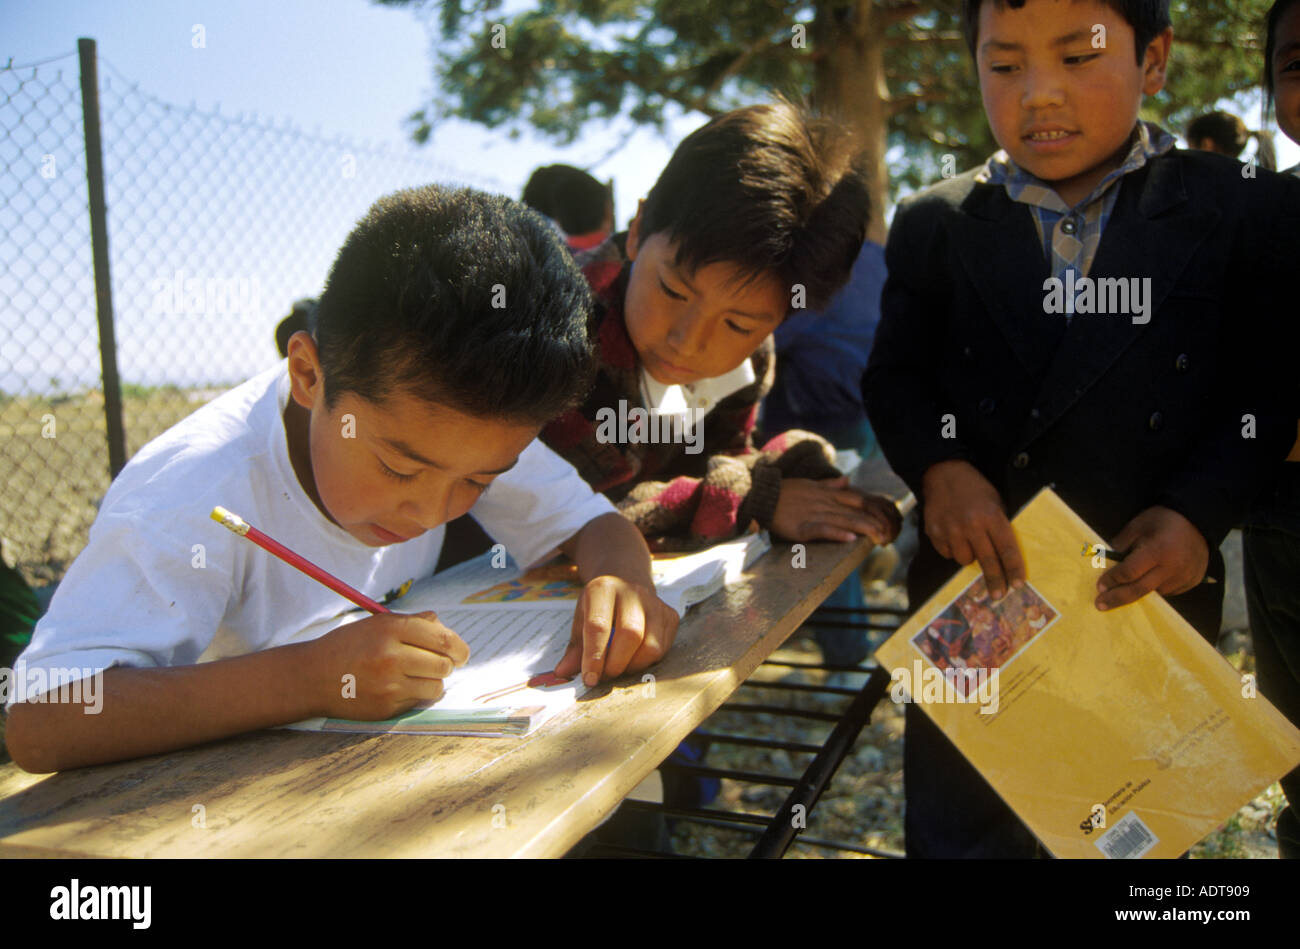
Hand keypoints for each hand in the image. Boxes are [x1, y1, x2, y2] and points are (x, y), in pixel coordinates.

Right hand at [305, 610, 468, 719]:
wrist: (312, 677)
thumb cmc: (349, 647)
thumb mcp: (376, 625)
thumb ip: (412, 622)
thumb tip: (443, 625)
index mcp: (390, 629)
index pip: (442, 638)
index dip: (458, 646)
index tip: (461, 652)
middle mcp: (390, 656)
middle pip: (443, 664)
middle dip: (449, 664)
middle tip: (443, 664)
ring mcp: (388, 684)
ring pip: (436, 686)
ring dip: (435, 681)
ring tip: (421, 675)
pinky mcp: (386, 707)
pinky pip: (419, 701)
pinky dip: (419, 694)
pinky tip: (404, 687)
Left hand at [553, 576, 679, 686]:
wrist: (626, 579)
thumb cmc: (600, 606)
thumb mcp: (581, 619)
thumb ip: (575, 648)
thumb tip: (563, 674)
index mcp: (603, 589)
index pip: (598, 626)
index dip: (594, 656)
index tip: (589, 679)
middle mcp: (632, 592)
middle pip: (630, 634)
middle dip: (616, 664)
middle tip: (605, 676)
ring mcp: (655, 602)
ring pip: (651, 645)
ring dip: (633, 666)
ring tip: (620, 668)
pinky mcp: (670, 615)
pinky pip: (664, 647)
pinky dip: (647, 661)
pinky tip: (634, 659)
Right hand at [772, 476, 900, 543]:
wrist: (761, 497)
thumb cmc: (784, 491)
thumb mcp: (809, 483)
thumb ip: (829, 484)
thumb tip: (847, 480)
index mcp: (826, 494)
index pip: (856, 500)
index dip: (873, 510)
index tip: (887, 519)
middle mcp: (824, 503)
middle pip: (854, 512)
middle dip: (874, 523)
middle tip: (889, 535)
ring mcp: (814, 515)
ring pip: (843, 521)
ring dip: (862, 529)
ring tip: (879, 536)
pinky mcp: (802, 528)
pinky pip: (823, 529)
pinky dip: (837, 534)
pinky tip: (850, 539)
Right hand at [921, 459, 1025, 598]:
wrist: (943, 473)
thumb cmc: (975, 489)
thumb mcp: (995, 502)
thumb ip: (999, 527)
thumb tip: (1005, 557)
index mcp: (991, 516)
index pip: (1007, 549)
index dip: (1014, 569)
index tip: (1019, 584)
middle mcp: (971, 525)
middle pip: (987, 561)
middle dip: (995, 581)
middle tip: (999, 595)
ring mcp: (950, 530)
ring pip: (964, 560)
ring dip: (970, 556)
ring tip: (969, 541)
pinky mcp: (934, 532)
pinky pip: (947, 553)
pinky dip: (953, 549)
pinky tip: (954, 535)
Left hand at [1095, 506, 1208, 610]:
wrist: (1199, 521)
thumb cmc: (1164, 520)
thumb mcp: (1138, 524)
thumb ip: (1121, 543)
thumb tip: (1106, 561)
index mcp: (1157, 551)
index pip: (1130, 572)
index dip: (1112, 580)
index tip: (1099, 587)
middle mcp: (1172, 568)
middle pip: (1140, 589)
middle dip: (1117, 598)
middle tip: (1100, 605)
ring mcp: (1184, 577)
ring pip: (1154, 593)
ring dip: (1136, 594)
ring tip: (1121, 593)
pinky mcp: (1192, 582)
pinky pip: (1169, 592)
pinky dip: (1154, 590)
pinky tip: (1145, 584)